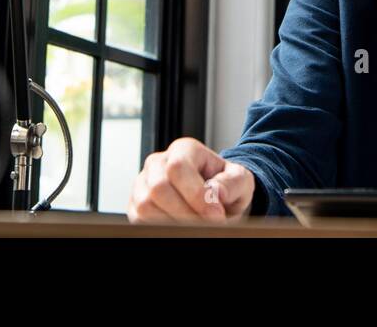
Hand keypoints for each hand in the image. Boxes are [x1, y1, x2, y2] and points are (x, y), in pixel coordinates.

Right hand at [127, 137, 254, 222]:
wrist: (216, 199)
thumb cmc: (226, 186)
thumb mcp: (240, 180)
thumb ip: (232, 183)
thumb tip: (214, 191)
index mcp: (184, 149)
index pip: (178, 168)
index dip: (196, 195)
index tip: (216, 214)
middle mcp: (159, 162)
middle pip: (159, 188)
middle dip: (185, 212)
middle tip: (206, 224)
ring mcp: (143, 182)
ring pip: (145, 205)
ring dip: (172, 221)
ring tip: (194, 225)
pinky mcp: (135, 204)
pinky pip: (138, 219)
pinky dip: (159, 227)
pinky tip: (179, 226)